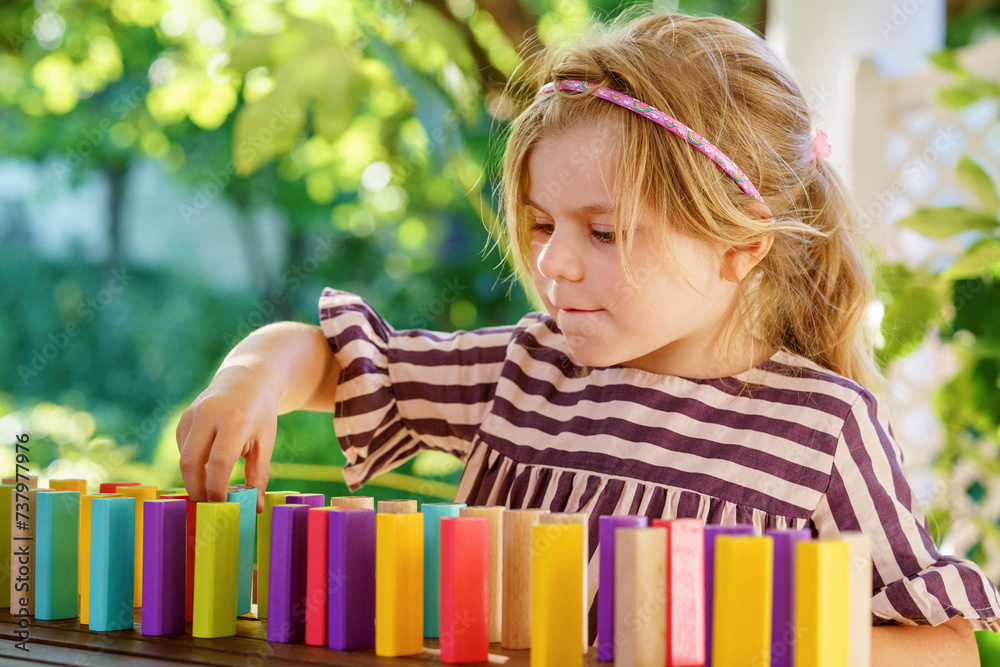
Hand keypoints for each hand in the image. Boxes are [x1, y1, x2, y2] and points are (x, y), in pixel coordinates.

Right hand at [176, 364, 278, 512]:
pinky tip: (209, 466)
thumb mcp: (265, 442)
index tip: (223, 506)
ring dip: (195, 479)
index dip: (217, 489)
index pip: (219, 462)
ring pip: (185, 459)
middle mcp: (208, 415)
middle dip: (197, 489)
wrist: (245, 381)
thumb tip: (256, 509)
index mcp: (234, 420)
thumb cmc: (259, 415)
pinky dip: (194, 464)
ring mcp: (191, 416)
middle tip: (208, 506)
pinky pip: (184, 450)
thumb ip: (258, 475)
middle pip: (191, 463)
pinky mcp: (183, 420)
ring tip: (212, 488)